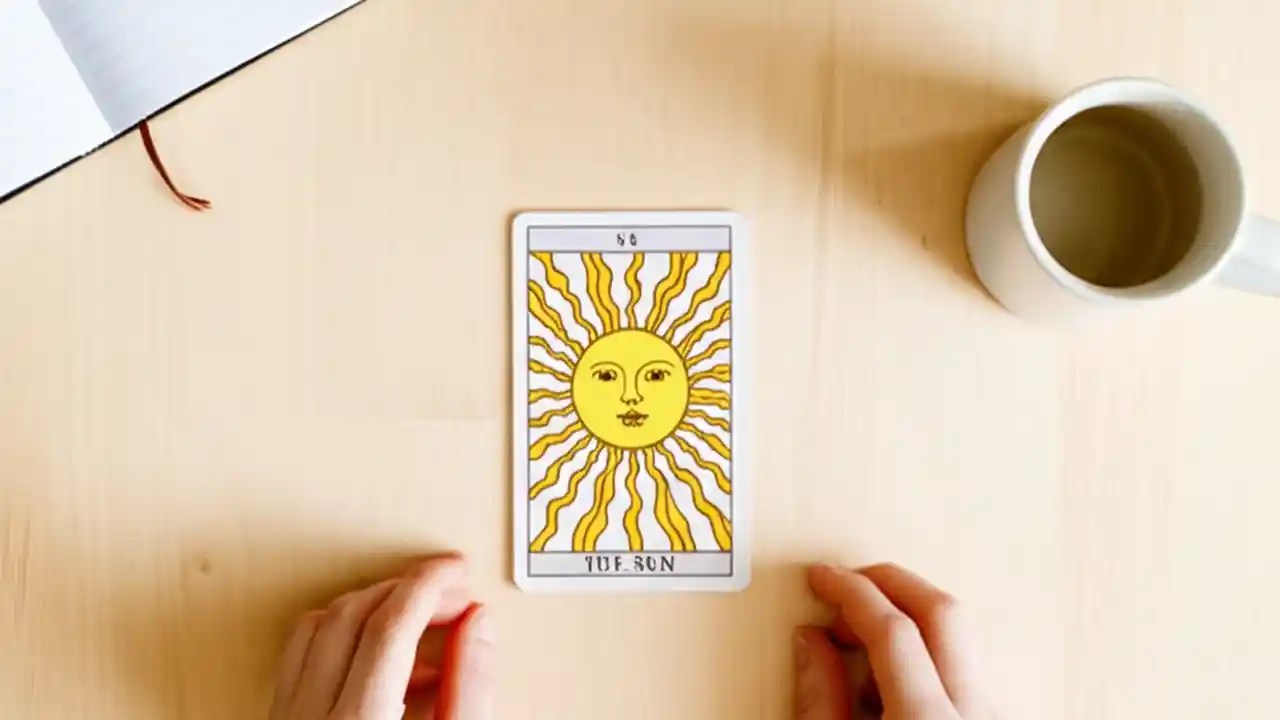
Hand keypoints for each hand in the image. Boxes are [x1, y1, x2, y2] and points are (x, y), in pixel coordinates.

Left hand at [270, 556, 494, 719]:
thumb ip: (470, 688)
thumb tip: (476, 624)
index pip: (390, 627)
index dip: (428, 587)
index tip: (453, 571)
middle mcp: (309, 717)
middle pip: (350, 616)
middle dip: (405, 591)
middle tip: (447, 593)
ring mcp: (287, 718)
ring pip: (315, 629)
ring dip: (368, 609)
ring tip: (414, 620)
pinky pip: (298, 659)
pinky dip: (340, 640)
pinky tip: (379, 658)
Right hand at [794, 563, 993, 719]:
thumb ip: (821, 698)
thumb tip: (812, 641)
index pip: (893, 629)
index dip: (851, 592)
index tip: (823, 577)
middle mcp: (973, 712)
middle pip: (941, 612)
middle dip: (888, 584)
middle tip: (846, 584)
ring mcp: (991, 716)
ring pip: (956, 637)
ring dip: (906, 622)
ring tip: (859, 649)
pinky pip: (963, 666)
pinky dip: (923, 655)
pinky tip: (890, 680)